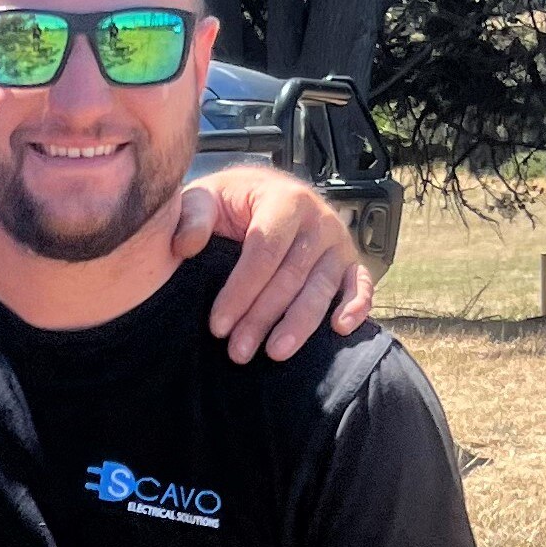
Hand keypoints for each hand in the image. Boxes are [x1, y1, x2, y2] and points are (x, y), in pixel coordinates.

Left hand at [173, 167, 373, 361]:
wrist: (261, 194)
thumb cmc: (230, 202)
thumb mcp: (206, 198)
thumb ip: (192, 216)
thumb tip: (185, 245)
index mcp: (285, 199)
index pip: (263, 252)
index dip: (240, 291)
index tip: (217, 326)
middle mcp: (318, 219)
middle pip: (291, 276)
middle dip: (262, 317)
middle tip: (238, 351)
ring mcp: (337, 242)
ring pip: (321, 288)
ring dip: (299, 324)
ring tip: (275, 353)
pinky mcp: (350, 262)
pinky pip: (360, 285)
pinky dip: (356, 307)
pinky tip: (340, 329)